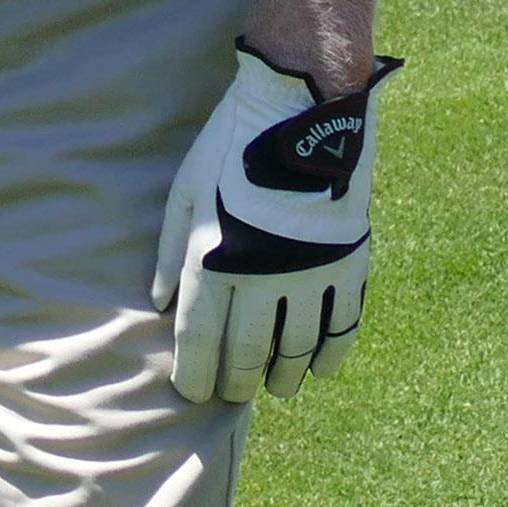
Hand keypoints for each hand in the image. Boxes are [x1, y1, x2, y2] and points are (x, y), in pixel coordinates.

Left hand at [156, 46, 393, 401]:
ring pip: (295, 347)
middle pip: (246, 350)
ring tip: (274, 388)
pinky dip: (330, 354)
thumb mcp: (185, 190)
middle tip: (228, 396)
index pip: (200, 338)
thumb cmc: (229, 147)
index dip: (193, 373)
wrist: (299, 110)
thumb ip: (170, 250)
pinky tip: (319, 371)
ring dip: (283, 374)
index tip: (190, 394)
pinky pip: (342, 325)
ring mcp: (310, 272)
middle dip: (233, 380)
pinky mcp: (348, 262)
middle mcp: (262, 276)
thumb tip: (160, 304)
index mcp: (214, 258)